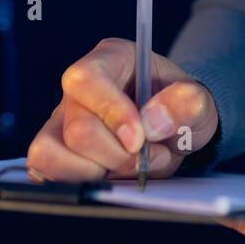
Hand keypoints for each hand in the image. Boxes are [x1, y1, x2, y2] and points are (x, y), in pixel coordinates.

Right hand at [26, 37, 218, 181]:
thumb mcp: (199, 102)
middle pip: (77, 130)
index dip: (111, 111)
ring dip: (95, 173)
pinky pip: (45, 173)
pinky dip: (80, 184)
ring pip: (49, 154)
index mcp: (110, 59)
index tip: (139, 139)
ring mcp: (60, 122)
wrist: (176, 129)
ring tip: (129, 169)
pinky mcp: (55, 152)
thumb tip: (155, 120)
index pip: (87, 78)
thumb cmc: (180, 108)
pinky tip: (113, 179)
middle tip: (150, 157)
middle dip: (118, 156)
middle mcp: (78, 90)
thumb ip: (188, 104)